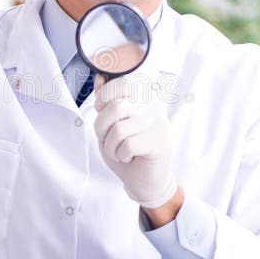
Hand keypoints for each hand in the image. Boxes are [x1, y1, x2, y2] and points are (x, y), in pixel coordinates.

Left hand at [93, 75, 178, 208]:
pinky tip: (129, 157)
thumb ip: (106, 102)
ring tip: (119, 150)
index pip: (120, 83)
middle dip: (101, 127)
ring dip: (111, 146)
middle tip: (107, 138)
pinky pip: (128, 145)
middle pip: (116, 107)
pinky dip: (121, 155)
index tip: (105, 115)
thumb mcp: (111, 124)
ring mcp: (158, 124)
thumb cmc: (127, 150)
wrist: (145, 181)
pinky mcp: (160, 143)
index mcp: (142, 98)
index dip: (103, 99)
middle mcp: (152, 107)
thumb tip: (100, 77)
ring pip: (119, 129)